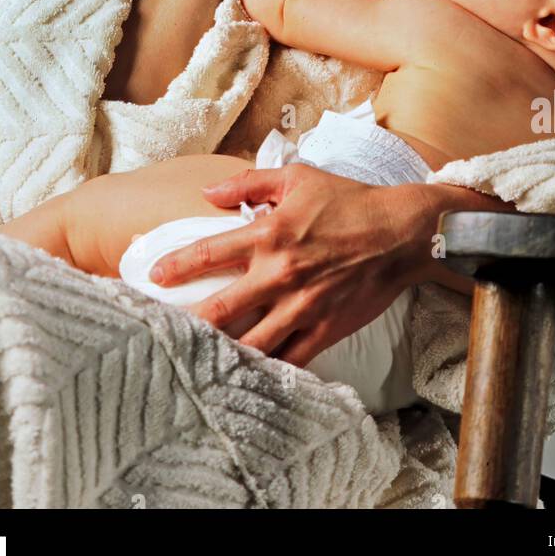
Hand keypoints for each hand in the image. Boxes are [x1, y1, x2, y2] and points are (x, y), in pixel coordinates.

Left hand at [146, 163, 411, 366]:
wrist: (401, 233)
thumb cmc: (348, 201)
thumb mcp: (297, 178)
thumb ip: (248, 183)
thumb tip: (207, 191)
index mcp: (270, 234)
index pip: (209, 253)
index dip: (176, 267)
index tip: (153, 277)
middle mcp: (280, 274)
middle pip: (221, 310)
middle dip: (186, 324)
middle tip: (159, 333)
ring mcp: (302, 308)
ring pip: (251, 343)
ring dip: (221, 354)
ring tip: (193, 363)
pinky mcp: (324, 330)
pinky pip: (288, 359)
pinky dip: (265, 369)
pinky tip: (244, 377)